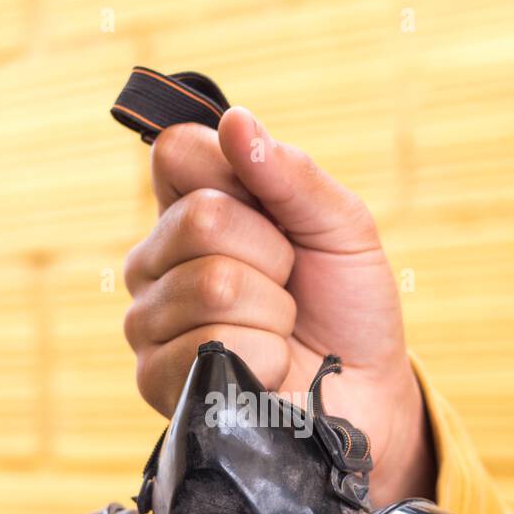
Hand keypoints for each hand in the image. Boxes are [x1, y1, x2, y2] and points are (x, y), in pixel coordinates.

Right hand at [122, 107, 435, 505]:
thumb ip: (290, 173)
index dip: (239, 177)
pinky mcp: (155, 380)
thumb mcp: (340, 226)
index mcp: (188, 207)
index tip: (280, 216)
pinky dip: (263, 358)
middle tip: (289, 286)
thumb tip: (234, 121)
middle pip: (201, 220)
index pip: (177, 153)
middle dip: (274, 256)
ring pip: (211, 286)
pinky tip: (265, 370)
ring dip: (274, 314)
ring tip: (280, 332)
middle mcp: (154, 259)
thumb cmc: (347, 306)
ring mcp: (148, 320)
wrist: (365, 393)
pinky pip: (211, 347)